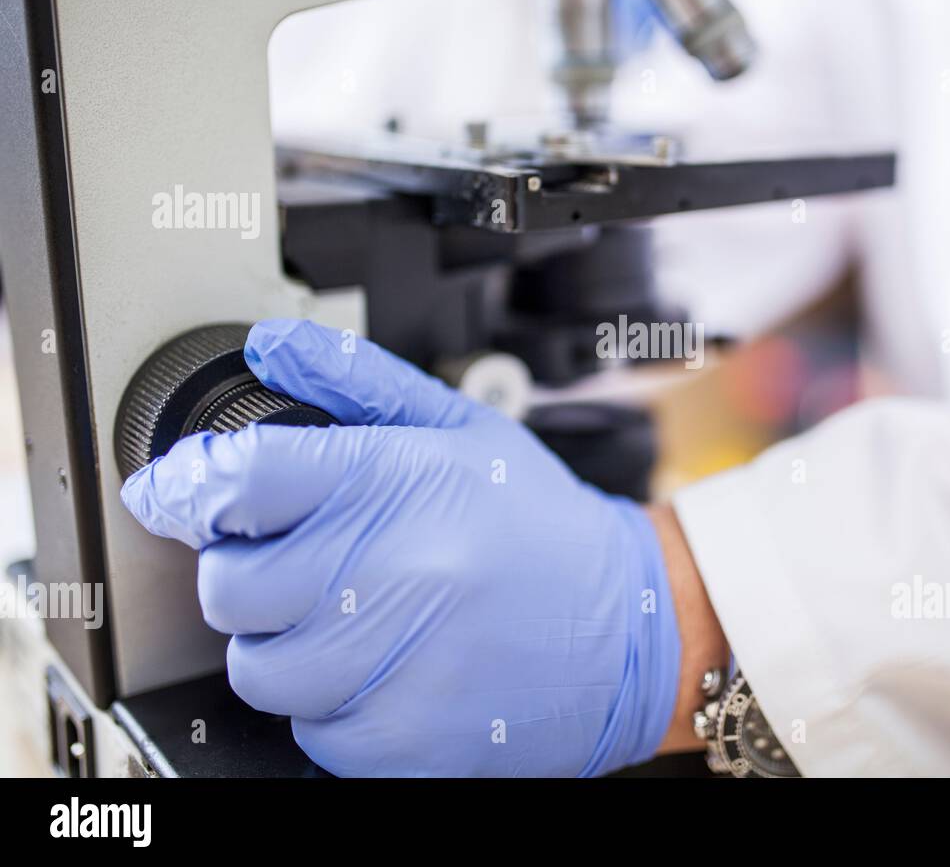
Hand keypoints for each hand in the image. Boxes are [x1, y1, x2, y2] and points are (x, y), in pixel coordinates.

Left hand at [120, 319, 681, 776]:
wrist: (630, 627)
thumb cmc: (541, 527)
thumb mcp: (463, 428)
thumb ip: (358, 381)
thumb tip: (274, 345)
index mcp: (399, 483)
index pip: (238, 479)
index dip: (189, 485)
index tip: (180, 494)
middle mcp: (394, 574)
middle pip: (229, 586)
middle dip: (250, 573)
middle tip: (309, 564)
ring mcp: (399, 666)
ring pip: (260, 671)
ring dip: (290, 647)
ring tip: (360, 622)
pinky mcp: (408, 743)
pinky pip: (313, 733)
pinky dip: (336, 707)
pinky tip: (391, 671)